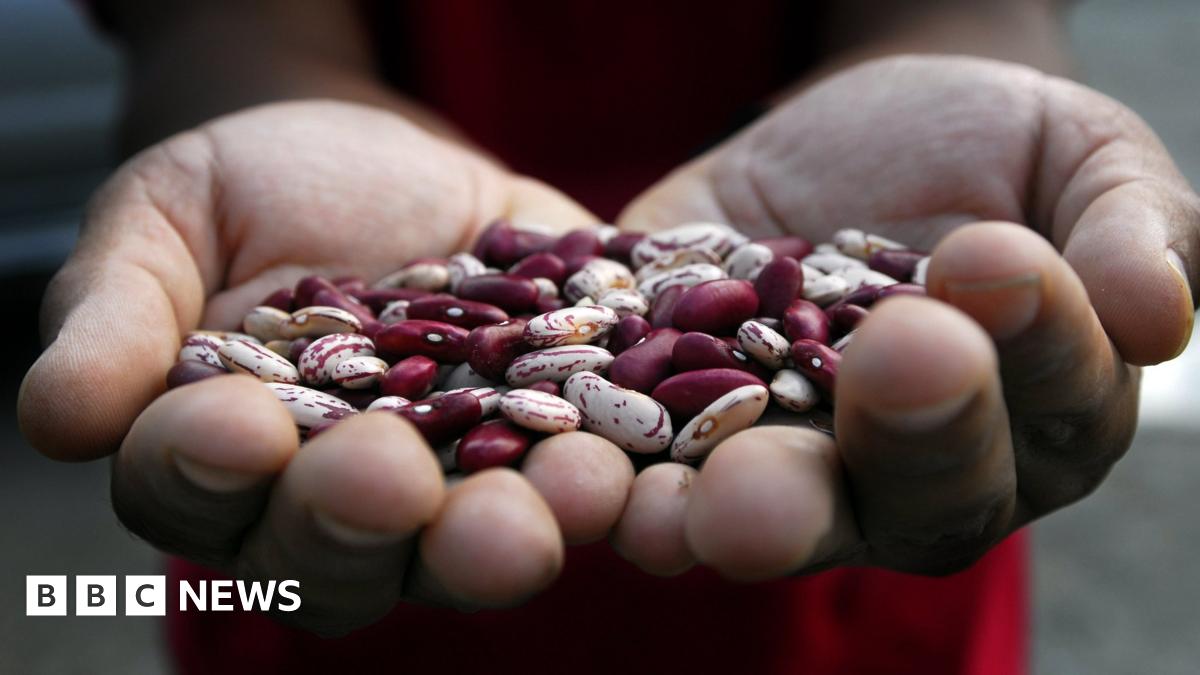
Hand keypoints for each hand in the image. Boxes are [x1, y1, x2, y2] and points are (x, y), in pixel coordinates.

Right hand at [17, 101, 635, 632]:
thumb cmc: (252, 191)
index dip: (208, 472)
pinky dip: (592, 484)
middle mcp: (334, 500)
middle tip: (384, 478)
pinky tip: (610, 467)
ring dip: (492, 539)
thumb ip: (114, 315)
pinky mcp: (549, 441)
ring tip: (527, 513)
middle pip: (333, 556)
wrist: (381, 162)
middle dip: (355, 523)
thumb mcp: (165, 221)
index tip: (233, 426)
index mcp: (223, 460)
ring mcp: (451, 481)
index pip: (198, 492)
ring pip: (457, 546)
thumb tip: (57, 416)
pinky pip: (571, 479)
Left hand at [616, 55, 1199, 577]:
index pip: (1043, 410)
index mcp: (1029, 418)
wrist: (848, 137)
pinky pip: (644, 464)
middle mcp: (904, 465)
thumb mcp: (1079, 161)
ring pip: (772, 509)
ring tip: (714, 502)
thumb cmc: (990, 151)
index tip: (999, 263)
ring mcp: (780, 453)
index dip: (1034, 348)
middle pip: (909, 495)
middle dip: (898, 443)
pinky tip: (588, 470)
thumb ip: (1129, 230)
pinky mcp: (667, 418)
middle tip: (893, 369)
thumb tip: (1157, 314)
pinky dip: (616, 473)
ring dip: (744, 510)